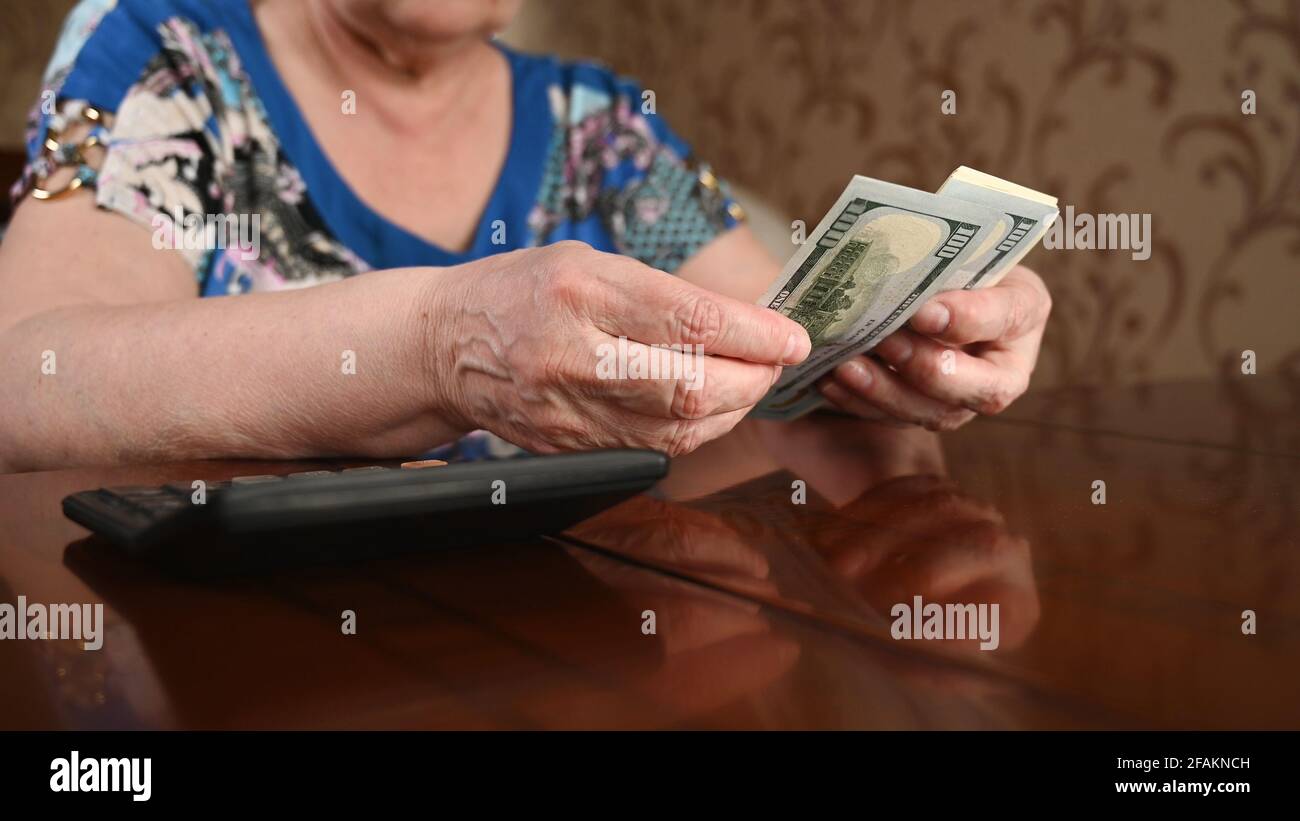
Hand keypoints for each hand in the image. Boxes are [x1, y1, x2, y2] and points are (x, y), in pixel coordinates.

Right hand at [428, 241, 810, 455]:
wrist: (446, 345)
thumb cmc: (524, 290)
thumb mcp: (589, 262)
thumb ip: (664, 294)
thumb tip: (748, 321)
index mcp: (580, 290)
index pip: (691, 319)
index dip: (756, 333)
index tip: (794, 336)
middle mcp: (572, 354)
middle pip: (692, 388)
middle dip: (754, 379)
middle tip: (777, 361)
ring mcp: (567, 411)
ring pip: (679, 430)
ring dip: (733, 409)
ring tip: (751, 381)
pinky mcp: (569, 447)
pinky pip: (653, 451)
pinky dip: (696, 432)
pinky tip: (711, 408)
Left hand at [817, 265, 1050, 430]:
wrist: (922, 282)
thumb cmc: (944, 256)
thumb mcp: (955, 248)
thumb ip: (942, 263)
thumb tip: (898, 283)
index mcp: (1024, 310)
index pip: (1006, 317)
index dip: (968, 318)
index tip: (925, 311)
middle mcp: (1004, 366)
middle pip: (981, 388)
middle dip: (927, 366)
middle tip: (886, 340)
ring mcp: (964, 398)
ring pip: (932, 412)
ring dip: (885, 390)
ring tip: (847, 365)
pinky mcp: (923, 413)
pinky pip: (893, 417)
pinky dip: (859, 401)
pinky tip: (829, 380)